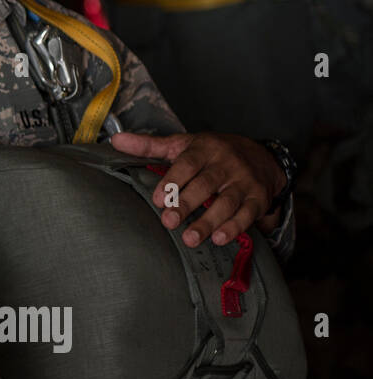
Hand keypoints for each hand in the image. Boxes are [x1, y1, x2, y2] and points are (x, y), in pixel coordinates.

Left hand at [108, 131, 285, 245]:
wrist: (262, 155)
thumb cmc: (213, 152)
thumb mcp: (183, 144)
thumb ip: (149, 145)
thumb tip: (116, 140)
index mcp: (205, 149)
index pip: (187, 164)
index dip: (172, 181)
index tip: (157, 199)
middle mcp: (226, 164)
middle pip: (205, 185)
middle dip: (186, 204)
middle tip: (169, 221)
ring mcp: (244, 181)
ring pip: (226, 202)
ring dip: (209, 221)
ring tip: (190, 238)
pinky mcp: (258, 198)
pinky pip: (247, 214)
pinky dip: (235, 227)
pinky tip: (220, 238)